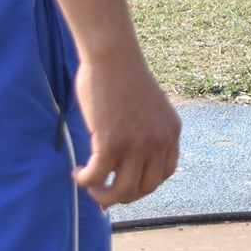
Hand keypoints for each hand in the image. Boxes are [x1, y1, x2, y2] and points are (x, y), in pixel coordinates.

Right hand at [73, 52, 181, 207]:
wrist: (112, 54)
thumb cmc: (123, 76)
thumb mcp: (148, 106)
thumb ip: (144, 132)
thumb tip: (126, 162)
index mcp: (171, 130)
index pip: (165, 173)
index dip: (144, 183)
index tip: (126, 182)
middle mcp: (159, 141)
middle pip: (144, 188)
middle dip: (123, 195)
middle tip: (104, 189)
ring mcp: (136, 144)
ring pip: (122, 191)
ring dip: (103, 196)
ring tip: (90, 187)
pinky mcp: (110, 142)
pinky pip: (97, 177)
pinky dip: (85, 181)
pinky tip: (78, 174)